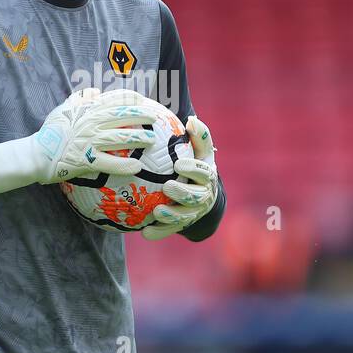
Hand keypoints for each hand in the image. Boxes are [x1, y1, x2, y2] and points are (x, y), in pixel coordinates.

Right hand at [31, 87, 160, 183]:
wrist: (36, 154)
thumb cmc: (51, 131)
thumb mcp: (63, 109)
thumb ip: (80, 98)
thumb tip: (95, 90)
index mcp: (87, 110)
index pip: (113, 99)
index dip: (129, 98)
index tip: (142, 99)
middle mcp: (91, 123)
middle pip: (122, 116)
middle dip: (141, 115)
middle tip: (154, 118)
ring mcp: (90, 141)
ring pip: (120, 137)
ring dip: (138, 138)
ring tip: (151, 140)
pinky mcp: (87, 160)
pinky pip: (110, 163)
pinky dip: (124, 165)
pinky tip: (137, 166)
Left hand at [142, 114, 218, 239]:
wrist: (201, 195)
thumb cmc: (195, 165)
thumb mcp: (199, 150)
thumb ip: (198, 136)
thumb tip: (192, 119)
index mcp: (207, 177)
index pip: (203, 173)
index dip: (193, 169)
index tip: (178, 164)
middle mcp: (203, 196)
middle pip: (195, 197)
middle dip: (182, 193)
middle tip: (167, 187)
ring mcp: (193, 213)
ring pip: (184, 217)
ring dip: (171, 215)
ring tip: (157, 211)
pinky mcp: (182, 225)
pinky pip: (170, 231)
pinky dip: (159, 232)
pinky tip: (145, 233)